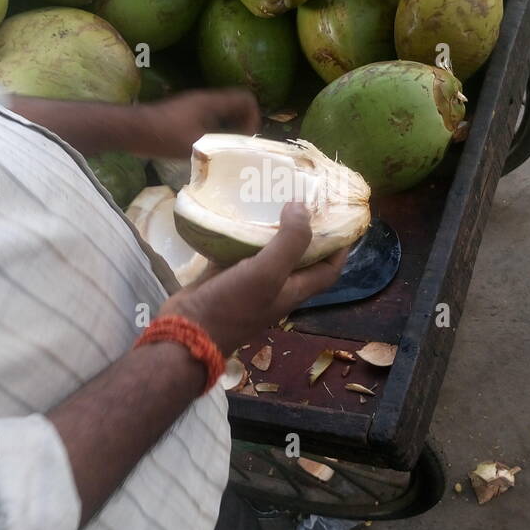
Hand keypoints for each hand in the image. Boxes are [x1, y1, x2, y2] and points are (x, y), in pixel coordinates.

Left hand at [138, 88, 260, 158]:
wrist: (132, 131)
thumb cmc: (165, 135)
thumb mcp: (198, 144)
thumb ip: (223, 146)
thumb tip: (243, 151)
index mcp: (212, 102)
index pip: (246, 100)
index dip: (253, 118)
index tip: (248, 139)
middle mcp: (205, 101)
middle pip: (236, 107)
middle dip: (243, 126)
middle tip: (241, 148)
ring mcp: (194, 107)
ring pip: (222, 115)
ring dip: (229, 131)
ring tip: (227, 153)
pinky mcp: (184, 116)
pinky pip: (209, 121)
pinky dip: (215, 133)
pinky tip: (209, 152)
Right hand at [158, 203, 348, 355]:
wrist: (187, 331)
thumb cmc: (233, 305)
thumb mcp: (268, 273)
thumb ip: (290, 241)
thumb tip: (302, 206)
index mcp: (293, 290)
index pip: (328, 269)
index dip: (340, 248)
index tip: (342, 219)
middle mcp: (276, 286)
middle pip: (299, 257)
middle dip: (306, 230)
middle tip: (305, 198)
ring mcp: (249, 282)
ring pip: (267, 251)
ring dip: (272, 228)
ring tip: (273, 198)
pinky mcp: (224, 276)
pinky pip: (238, 250)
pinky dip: (241, 233)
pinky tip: (238, 212)